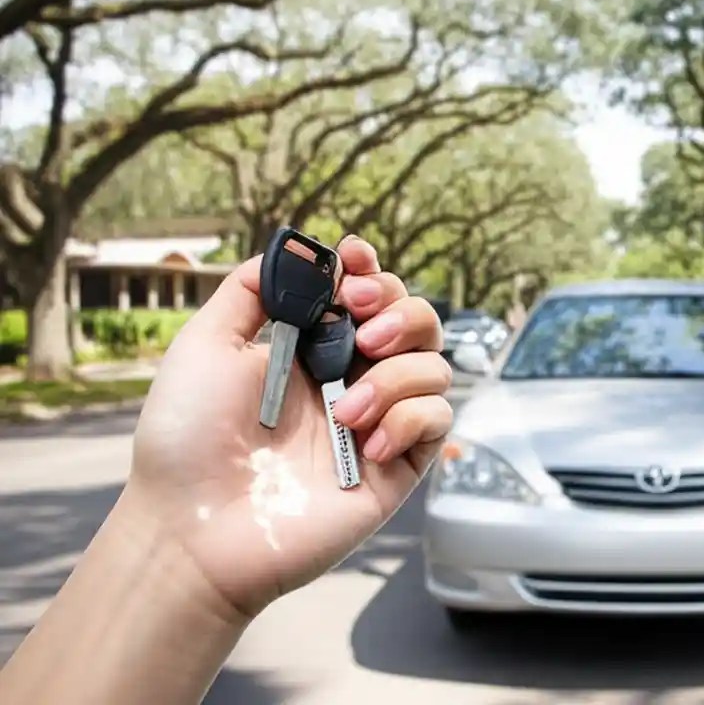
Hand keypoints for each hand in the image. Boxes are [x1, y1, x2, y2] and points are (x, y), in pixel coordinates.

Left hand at [126, 236, 451, 617]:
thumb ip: (251, 290)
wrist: (195, 525)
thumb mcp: (205, 345)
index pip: (366, 296)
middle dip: (401, 309)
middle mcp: (351, 380)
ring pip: (435, 367)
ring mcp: (378, 424)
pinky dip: (410, 418)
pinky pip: (439, 419)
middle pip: (418, 321)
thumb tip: (303, 253)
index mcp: (310, 350)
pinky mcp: (398, 467)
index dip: (371, 271)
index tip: (354, 261)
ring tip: (344, 410)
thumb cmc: (187, 439)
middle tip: (362, 327)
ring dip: (395, 375)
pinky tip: (365, 442)